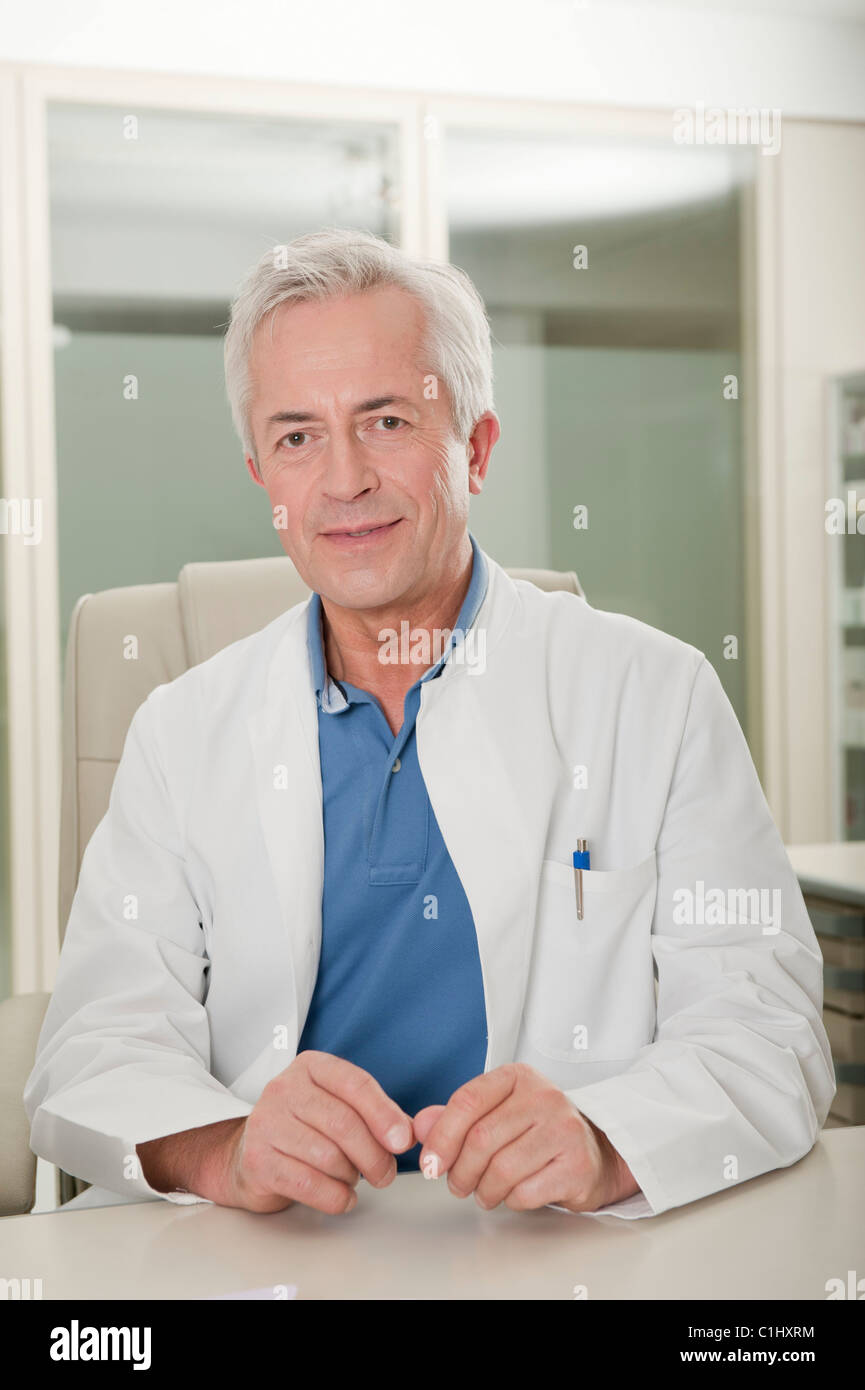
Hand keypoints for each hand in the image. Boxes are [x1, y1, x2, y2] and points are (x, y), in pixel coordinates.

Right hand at [215, 1052, 414, 1214]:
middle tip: (386, 1174)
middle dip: (374, 1155)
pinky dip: (335, 1197)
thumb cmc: (306, 1129)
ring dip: (352, 1176)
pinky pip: (309, 1184)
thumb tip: (410, 1133)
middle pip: (344, 1123)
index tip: (404, 1141)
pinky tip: (343, 1197)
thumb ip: (377, 1115)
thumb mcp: (340, 1106)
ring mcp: (266, 1123)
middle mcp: (284, 1088)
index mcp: (311, 1067)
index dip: (385, 1114)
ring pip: (328, 1156)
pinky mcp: (258, 1161)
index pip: (355, 1084)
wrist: (252, 1154)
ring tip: (353, 1178)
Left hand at [413, 1062, 638, 1212]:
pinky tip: (514, 1194)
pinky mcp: (577, 1165)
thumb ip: (454, 1118)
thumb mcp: (497, 1113)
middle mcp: (545, 1096)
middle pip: (480, 1139)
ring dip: (483, 1190)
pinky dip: (511, 1201)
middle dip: (460, 1171)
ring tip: (485, 1192)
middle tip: (457, 1185)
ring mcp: (564, 1129)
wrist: (595, 1151)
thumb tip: (419, 1126)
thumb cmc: (537, 1133)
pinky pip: (525, 1192)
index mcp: (518, 1077)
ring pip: (501, 1169)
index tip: (430, 1163)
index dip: (441, 1137)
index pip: (467, 1101)